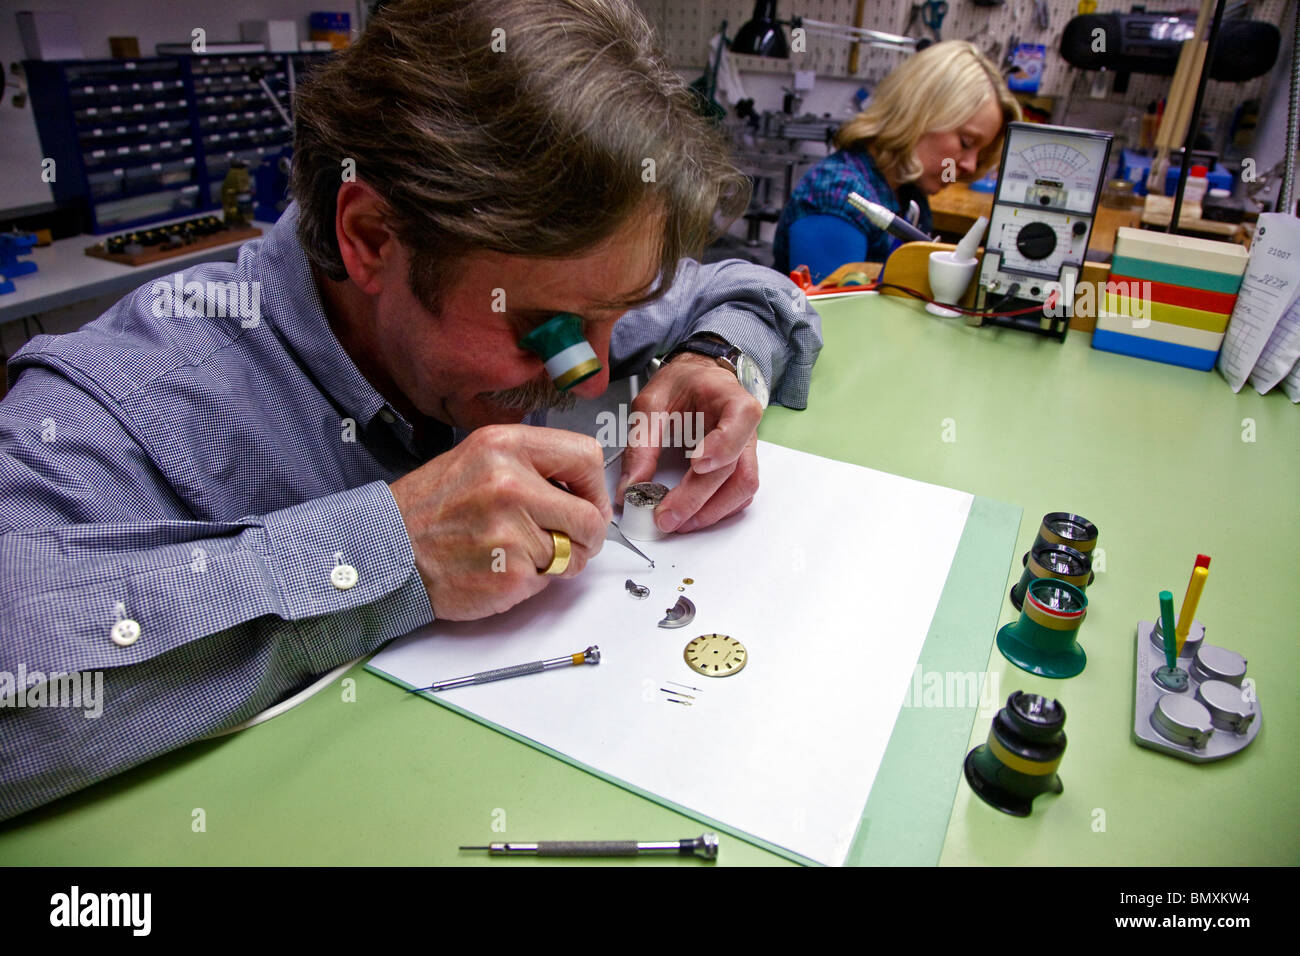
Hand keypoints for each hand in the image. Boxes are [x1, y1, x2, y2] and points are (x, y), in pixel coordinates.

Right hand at [390, 425, 610, 619]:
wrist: (387, 549)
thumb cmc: (432, 508)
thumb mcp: (479, 459)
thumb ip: (532, 465)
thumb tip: (583, 487)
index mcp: (505, 446)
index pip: (587, 456)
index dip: (594, 487)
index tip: (586, 501)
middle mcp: (510, 484)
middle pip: (590, 516)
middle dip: (585, 535)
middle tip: (567, 540)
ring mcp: (511, 531)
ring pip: (573, 554)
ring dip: (558, 561)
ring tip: (521, 552)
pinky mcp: (510, 574)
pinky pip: (548, 580)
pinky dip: (533, 581)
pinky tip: (502, 568)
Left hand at [616, 353, 761, 533]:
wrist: (697, 381)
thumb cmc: (682, 385)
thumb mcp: (652, 402)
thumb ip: (641, 443)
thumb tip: (631, 486)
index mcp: (732, 400)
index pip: (739, 422)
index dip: (722, 446)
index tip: (696, 463)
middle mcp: (746, 429)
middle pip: (733, 468)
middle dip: (698, 497)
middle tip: (667, 514)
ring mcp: (745, 452)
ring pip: (742, 489)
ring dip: (710, 512)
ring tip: (677, 522)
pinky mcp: (739, 469)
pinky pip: (737, 497)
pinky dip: (715, 511)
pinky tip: (690, 517)